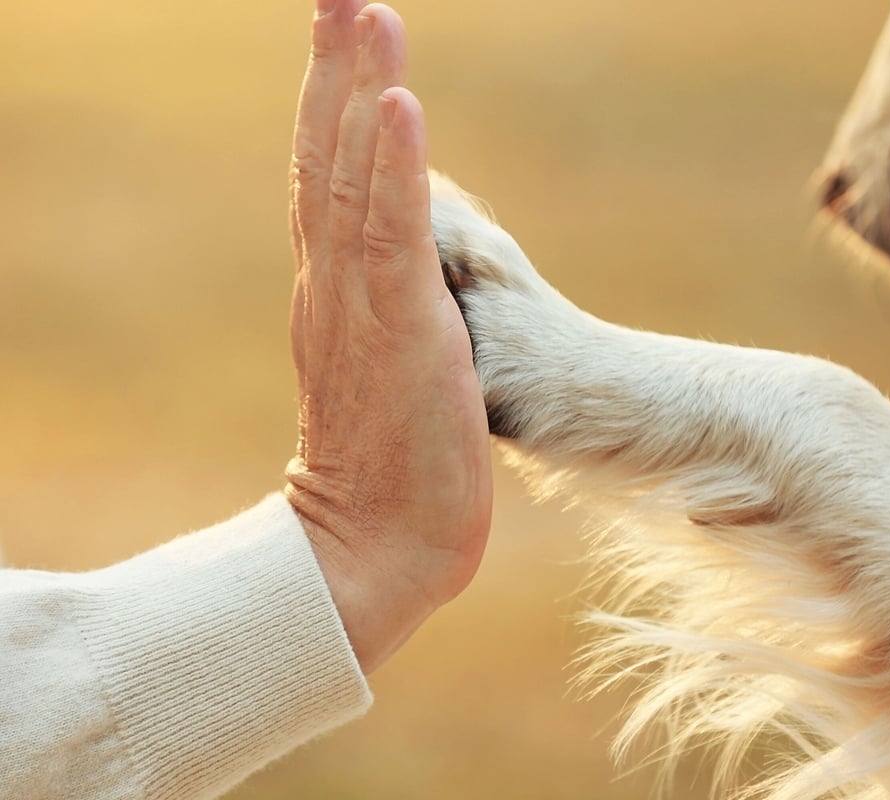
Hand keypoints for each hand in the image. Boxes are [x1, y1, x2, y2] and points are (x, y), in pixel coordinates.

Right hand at [285, 0, 491, 673]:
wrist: (379, 545)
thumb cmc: (394, 463)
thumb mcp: (389, 366)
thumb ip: (389, 310)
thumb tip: (409, 271)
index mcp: (336, 291)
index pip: (328, 178)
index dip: (334, 102)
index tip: (343, 31)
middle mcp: (335, 286)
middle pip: (328, 159)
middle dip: (336, 71)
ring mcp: (362, 307)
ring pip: (354, 182)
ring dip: (360, 93)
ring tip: (365, 14)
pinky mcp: (400, 333)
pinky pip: (392, 238)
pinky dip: (393, 169)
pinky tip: (397, 107)